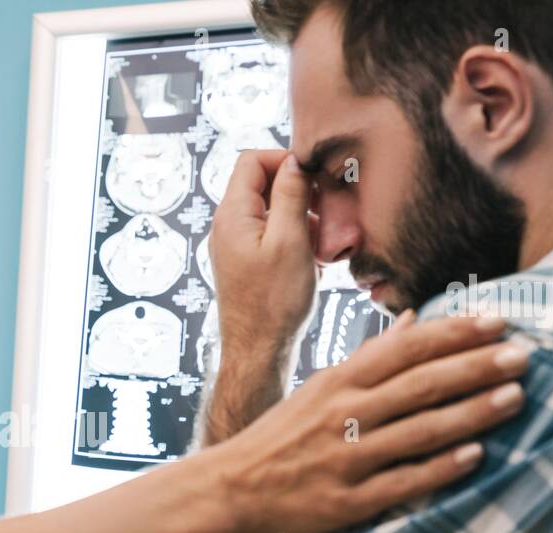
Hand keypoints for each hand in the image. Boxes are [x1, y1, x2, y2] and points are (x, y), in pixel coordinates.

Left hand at [209, 149, 316, 353]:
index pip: (251, 160)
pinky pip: (272, 236)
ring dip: (300, 216)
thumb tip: (295, 161)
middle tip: (325, 209)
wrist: (258, 352)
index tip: (314, 178)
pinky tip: (313, 258)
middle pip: (262, 184)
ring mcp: (235, 246)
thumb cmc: (275, 301)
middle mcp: (227, 227)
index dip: (285, 160)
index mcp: (232, 215)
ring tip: (323, 240)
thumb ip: (291, 195)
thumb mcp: (291, 240)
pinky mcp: (246, 263)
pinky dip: (294, 238)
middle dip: (297, 190)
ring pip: (271, 212)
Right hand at [210, 311, 529, 532]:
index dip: (454, 333)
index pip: (405, 348)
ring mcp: (346, 458)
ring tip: (516, 397)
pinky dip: (440, 468)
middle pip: (420, 384)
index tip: (499, 321)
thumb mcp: (321, 385)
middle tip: (523, 355)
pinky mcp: (347, 500)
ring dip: (471, 412)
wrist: (231, 487)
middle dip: (475, 367)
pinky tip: (477, 455)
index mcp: (338, 381)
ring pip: (419, 431)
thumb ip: (371, 356)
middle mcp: (343, 414)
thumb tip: (414, 319)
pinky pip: (402, 482)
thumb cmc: (284, 434)